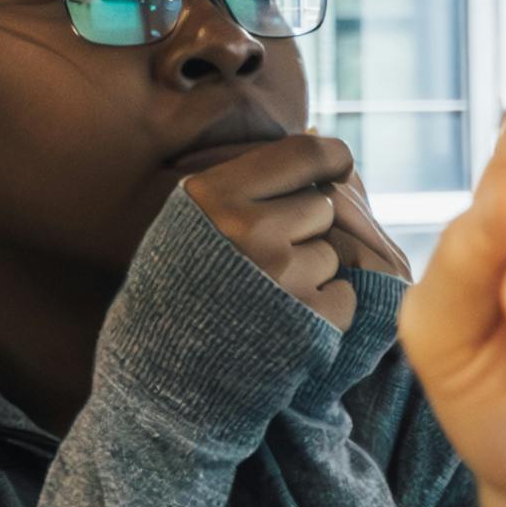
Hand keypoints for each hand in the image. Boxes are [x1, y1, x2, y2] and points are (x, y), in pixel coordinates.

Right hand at [179, 126, 389, 328]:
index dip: (332, 158)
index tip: (339, 165)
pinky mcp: (307, 319)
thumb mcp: (197, 217)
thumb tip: (317, 135)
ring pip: (331, 252)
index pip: (305, 154)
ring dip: (312, 271)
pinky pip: (342, 294)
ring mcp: (280, 275)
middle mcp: (247, 229)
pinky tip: (283, 320)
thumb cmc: (183, 285)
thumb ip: (251, 179)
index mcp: (215, 195)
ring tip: (267, 294)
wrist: (163, 371)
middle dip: (306, 228)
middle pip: (322, 206)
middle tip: (267, 258)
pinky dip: (324, 308)